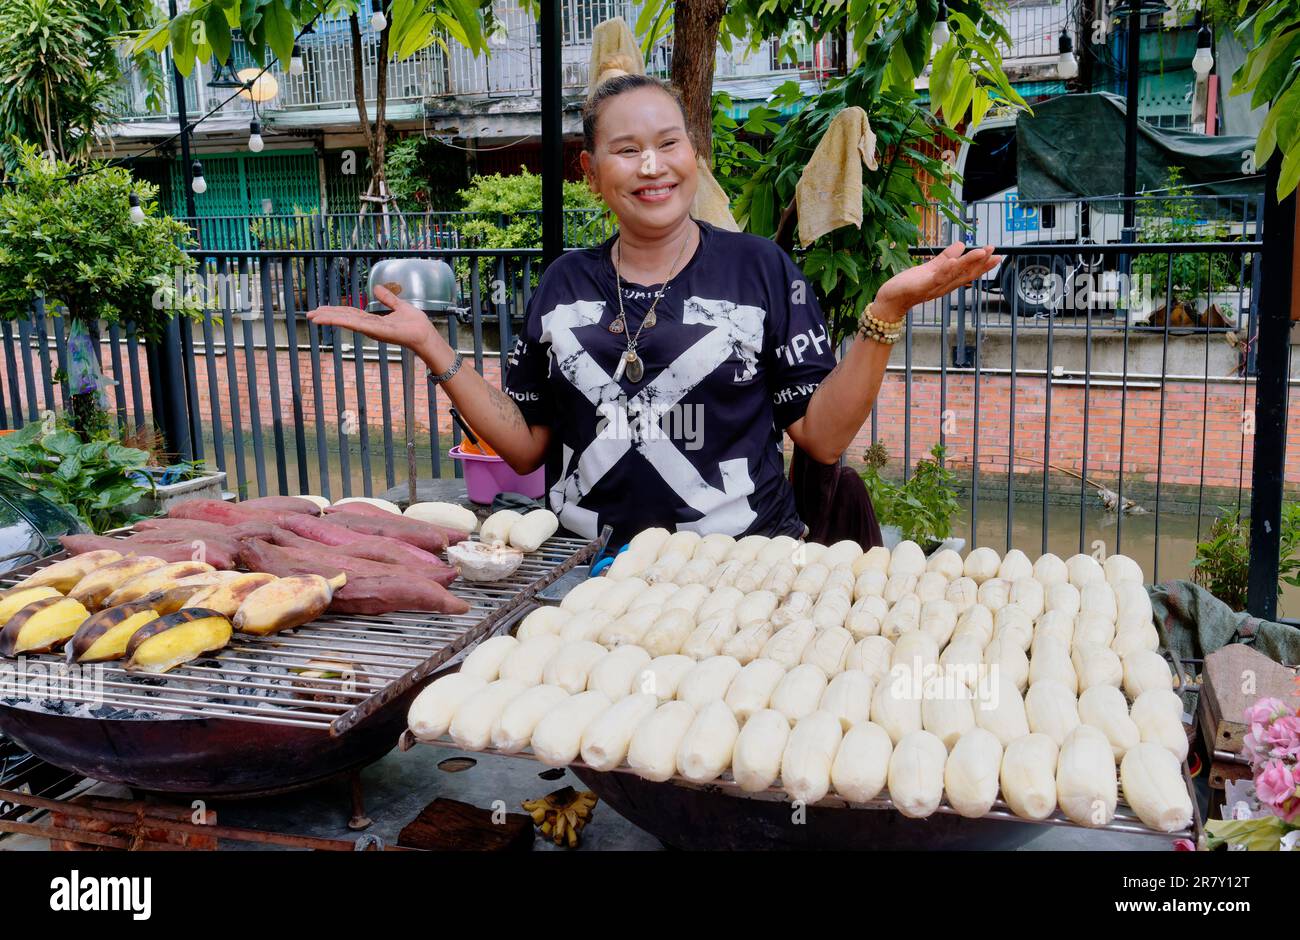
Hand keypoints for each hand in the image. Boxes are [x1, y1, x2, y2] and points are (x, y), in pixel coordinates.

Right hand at [307, 283, 442, 360]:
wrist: (425, 334)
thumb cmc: (416, 324)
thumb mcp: (400, 306)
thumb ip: (388, 299)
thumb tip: (376, 288)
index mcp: (373, 320)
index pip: (350, 314)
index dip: (336, 311)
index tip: (322, 309)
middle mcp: (369, 326)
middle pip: (344, 318)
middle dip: (327, 315)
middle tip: (309, 314)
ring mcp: (370, 329)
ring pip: (345, 321)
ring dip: (328, 318)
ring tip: (312, 317)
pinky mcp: (374, 331)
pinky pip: (354, 324)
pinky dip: (340, 320)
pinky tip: (328, 318)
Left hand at [873, 242, 1002, 321]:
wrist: (891, 300)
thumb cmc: (909, 285)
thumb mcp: (930, 269)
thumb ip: (945, 258)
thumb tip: (961, 245)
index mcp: (947, 281)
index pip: (968, 272)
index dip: (983, 264)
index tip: (996, 255)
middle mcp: (944, 286)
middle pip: (965, 274)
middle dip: (981, 263)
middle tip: (994, 252)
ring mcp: (934, 287)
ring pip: (954, 274)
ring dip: (967, 263)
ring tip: (980, 252)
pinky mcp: (922, 286)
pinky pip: (936, 278)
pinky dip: (945, 270)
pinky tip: (953, 261)